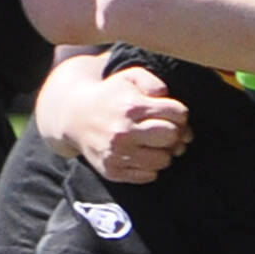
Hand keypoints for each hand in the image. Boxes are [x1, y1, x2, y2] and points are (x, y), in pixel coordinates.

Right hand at [72, 66, 190, 182]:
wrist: (74, 115)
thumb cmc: (110, 95)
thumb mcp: (130, 77)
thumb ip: (152, 82)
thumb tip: (165, 97)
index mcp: (131, 106)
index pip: (178, 114)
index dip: (180, 114)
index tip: (173, 114)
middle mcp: (124, 131)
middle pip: (172, 137)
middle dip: (175, 133)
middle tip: (166, 130)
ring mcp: (117, 154)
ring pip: (163, 160)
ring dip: (164, 152)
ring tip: (154, 143)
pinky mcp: (113, 171)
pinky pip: (148, 176)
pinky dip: (150, 166)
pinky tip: (141, 154)